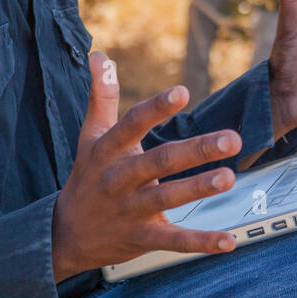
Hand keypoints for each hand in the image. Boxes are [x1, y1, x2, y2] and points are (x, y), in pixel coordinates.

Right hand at [51, 51, 240, 281]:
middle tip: (231, 138)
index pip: (132, 124)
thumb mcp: (90, 135)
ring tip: (229, 178)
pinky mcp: (142, 237)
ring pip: (167, 197)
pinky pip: (174, 240)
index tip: (182, 92)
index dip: (156, 108)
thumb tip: (99, 55)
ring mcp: (130, 209)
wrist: (65, 234)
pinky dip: (201, 242)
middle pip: (159, 161)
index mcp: (109, 149)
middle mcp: (119, 178)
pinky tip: (227, 240)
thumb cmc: (87, 176)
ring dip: (199, 188)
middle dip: (196, 149)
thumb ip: (101, 95)